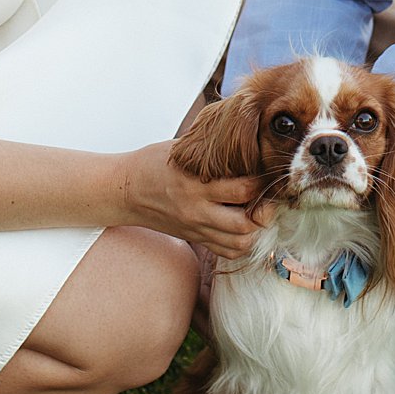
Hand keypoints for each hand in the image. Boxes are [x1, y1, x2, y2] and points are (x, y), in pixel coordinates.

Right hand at [115, 142, 261, 260]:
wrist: (124, 190)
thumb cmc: (153, 163)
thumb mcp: (182, 150)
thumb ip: (212, 152)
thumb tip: (244, 142)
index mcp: (195, 185)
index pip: (242, 189)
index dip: (262, 182)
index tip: (268, 172)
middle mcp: (197, 211)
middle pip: (245, 223)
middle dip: (264, 212)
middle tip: (269, 197)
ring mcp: (196, 228)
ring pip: (239, 243)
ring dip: (256, 230)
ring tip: (259, 213)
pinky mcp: (194, 238)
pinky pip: (226, 251)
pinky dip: (241, 243)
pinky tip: (245, 227)